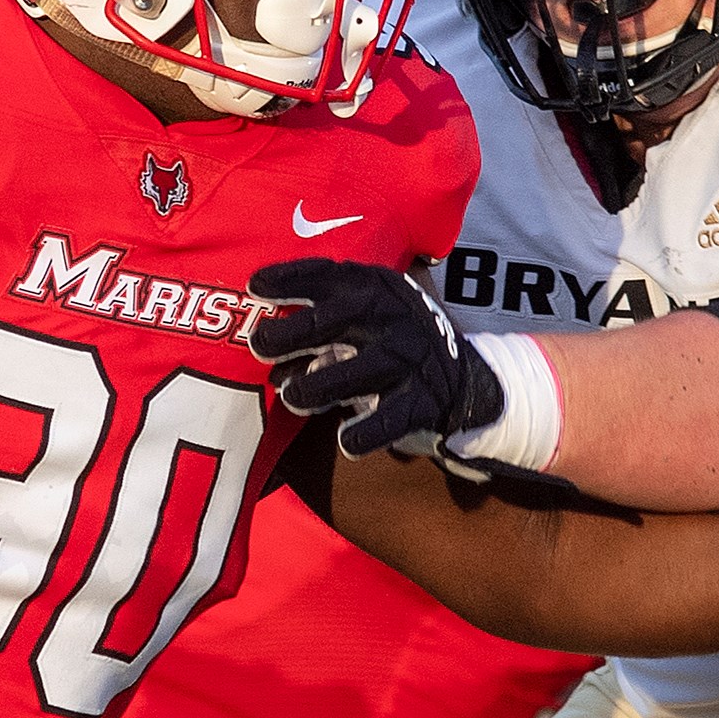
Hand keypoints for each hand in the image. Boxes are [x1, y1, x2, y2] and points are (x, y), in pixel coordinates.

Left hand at [249, 259, 501, 458]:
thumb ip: (318, 321)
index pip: (331, 275)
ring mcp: (412, 358)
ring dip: (323, 384)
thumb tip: (261, 345)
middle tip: (259, 346)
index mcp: (376, 288)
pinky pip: (394, 418)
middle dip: (297, 331)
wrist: (463, 379)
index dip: (293, 278)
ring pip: (365, 370)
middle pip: (343, 319)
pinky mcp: (424, 401)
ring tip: (292, 397)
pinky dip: (368, 432)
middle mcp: (395, 317)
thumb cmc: (387, 342)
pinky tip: (345, 442)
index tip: (254, 286)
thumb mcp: (362, 315)